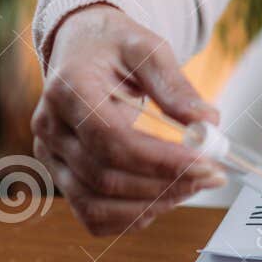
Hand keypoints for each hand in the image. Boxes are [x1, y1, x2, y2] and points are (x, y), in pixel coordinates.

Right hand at [31, 3, 226, 235]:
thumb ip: (175, 85)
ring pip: (96, 204)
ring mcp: (49, 155)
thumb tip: (208, 122)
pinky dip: (131, 216)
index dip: (159, 159)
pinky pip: (91, 214)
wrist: (81, 46)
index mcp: (68, 88)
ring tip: (192, 185)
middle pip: (105, 176)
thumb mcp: (148, 47)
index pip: (110, 138)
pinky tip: (163, 198)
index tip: (204, 162)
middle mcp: (50, 126)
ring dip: (151, 204)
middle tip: (211, 175)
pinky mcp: (59, 174)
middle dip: (165, 183)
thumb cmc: (114, 45)